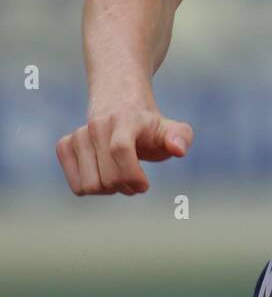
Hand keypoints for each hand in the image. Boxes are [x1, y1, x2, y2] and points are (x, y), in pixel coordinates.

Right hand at [56, 107, 193, 195]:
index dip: (133, 174)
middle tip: (136, 182)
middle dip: (126, 187)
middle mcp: (97, 125)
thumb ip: (181, 137)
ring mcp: (78, 135)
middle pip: (107, 177)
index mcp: (124, 119)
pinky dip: (92, 189)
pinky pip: (77, 187)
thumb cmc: (148, 127)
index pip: (120, 149)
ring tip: (120, 177)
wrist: (119, 105)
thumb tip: (179, 149)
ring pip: (89, 186)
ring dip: (109, 191)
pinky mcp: (64, 146)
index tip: (145, 185)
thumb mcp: (169, 129)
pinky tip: (104, 176)